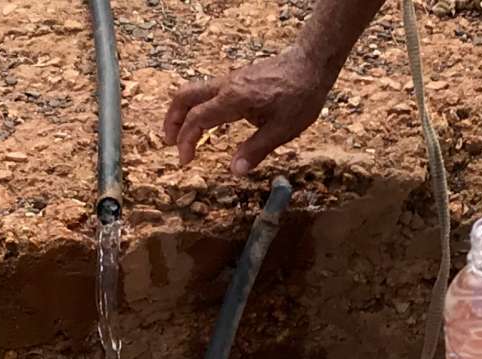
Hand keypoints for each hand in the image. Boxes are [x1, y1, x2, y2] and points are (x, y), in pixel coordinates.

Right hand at [162, 46, 333, 173]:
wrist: (311, 64)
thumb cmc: (300, 95)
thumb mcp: (282, 130)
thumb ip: (256, 151)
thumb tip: (235, 172)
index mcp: (234, 99)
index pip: (198, 119)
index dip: (186, 141)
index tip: (185, 160)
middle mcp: (227, 86)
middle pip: (184, 97)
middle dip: (172, 120)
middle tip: (170, 143)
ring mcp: (231, 80)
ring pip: (194, 91)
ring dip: (182, 112)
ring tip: (182, 134)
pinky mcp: (237, 80)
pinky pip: (208, 91)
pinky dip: (197, 106)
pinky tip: (206, 122)